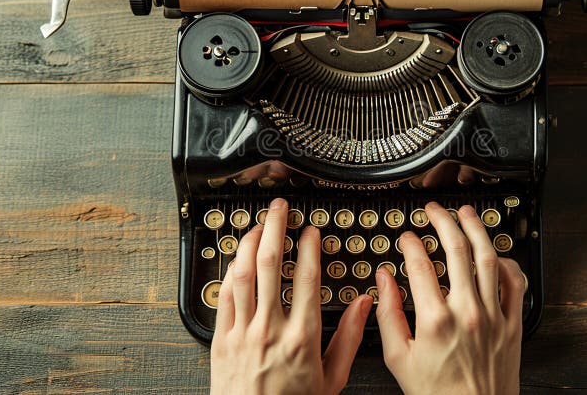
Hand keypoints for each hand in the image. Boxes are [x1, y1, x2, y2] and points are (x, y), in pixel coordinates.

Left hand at [210, 198, 372, 394]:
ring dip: (249, 242)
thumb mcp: (332, 378)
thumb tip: (365, 304)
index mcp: (301, 338)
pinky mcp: (221, 339)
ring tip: (257, 224)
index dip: (308, 246)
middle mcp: (270, 330)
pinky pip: (223, 296)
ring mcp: (242, 332)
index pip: (305, 277)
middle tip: (280, 209)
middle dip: (275, 228)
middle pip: (270, 264)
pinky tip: (237, 258)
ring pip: (243, 274)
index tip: (311, 231)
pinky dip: (230, 271)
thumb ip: (349, 337)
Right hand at [375, 202, 525, 394]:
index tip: (406, 237)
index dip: (410, 242)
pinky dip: (506, 262)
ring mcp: (493, 316)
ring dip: (476, 229)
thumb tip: (383, 281)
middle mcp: (466, 312)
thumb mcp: (399, 358)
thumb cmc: (437, 394)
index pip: (420, 263)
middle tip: (434, 210)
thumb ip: (388, 314)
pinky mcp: (513, 324)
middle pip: (456, 249)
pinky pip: (515, 283)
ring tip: (466, 213)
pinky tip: (495, 253)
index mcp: (435, 320)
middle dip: (443, 221)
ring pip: (488, 258)